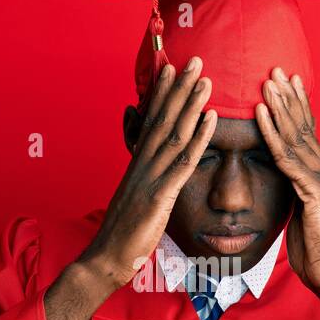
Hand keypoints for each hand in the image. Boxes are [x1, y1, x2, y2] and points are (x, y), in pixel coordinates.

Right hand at [45, 57, 215, 319]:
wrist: (108, 259)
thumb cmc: (124, 232)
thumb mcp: (133, 196)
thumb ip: (142, 173)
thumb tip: (146, 160)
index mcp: (138, 164)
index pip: (152, 121)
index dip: (163, 93)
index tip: (173, 67)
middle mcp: (143, 164)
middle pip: (164, 119)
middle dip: (180, 88)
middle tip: (196, 60)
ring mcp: (151, 178)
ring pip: (174, 134)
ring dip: (191, 105)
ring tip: (206, 79)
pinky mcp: (159, 196)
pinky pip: (183, 162)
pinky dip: (198, 138)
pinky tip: (211, 119)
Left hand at [254, 67, 319, 292]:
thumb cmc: (317, 251)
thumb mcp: (302, 215)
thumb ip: (297, 192)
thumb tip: (287, 181)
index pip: (309, 135)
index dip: (298, 108)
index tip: (287, 83)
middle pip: (304, 127)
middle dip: (289, 97)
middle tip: (276, 70)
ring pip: (296, 136)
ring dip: (280, 107)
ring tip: (266, 83)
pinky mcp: (313, 192)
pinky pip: (287, 158)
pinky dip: (273, 134)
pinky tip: (261, 115)